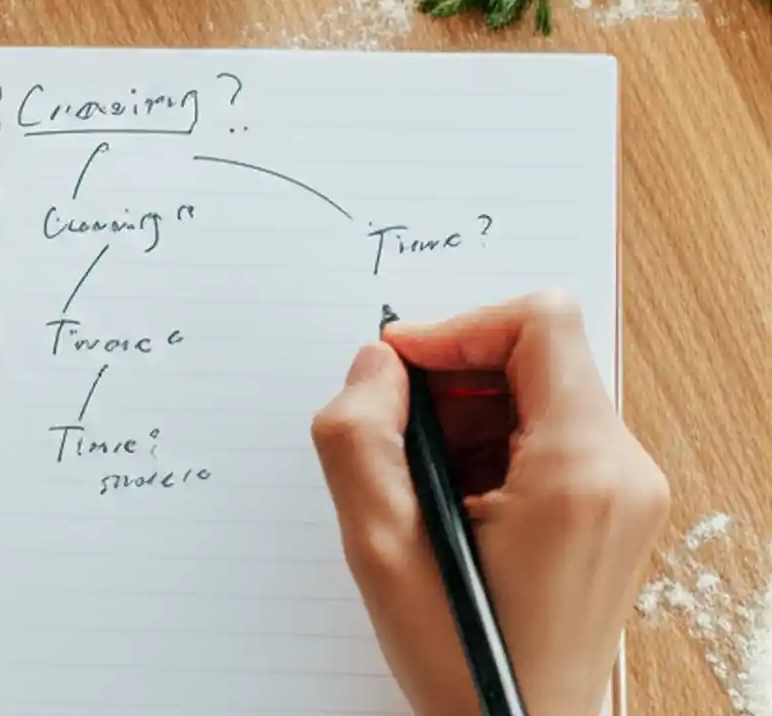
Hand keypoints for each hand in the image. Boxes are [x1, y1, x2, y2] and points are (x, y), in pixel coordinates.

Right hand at [311, 292, 669, 715]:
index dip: (457, 329)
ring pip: (538, 391)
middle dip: (454, 379)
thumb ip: (359, 438)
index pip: (540, 322)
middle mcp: (622, 470)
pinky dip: (489, 444)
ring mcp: (626, 489)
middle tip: (402, 438)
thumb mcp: (381, 549)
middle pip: (537, 354)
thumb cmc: (468, 663)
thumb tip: (376, 365)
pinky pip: (548, 432)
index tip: (398, 366)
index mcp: (580, 470)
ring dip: (467, 416)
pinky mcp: (614, 506)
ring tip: (427, 486)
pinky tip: (455, 503)